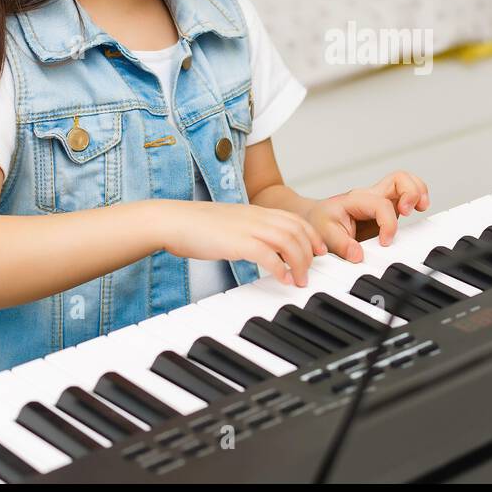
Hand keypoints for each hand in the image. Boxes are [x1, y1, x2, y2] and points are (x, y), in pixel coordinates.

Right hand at [167, 201, 325, 286]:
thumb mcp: (230, 224)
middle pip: (297, 230)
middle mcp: (256, 217)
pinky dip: (281, 268)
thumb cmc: (196, 226)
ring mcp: (248, 228)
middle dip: (310, 252)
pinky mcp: (238, 242)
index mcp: (256, 211)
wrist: (173, 221)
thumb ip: (249, 231)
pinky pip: (268, 254)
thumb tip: (261, 248)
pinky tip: (283, 279)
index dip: (311, 235)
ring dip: (300, 263)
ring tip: (300, 280)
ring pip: (288, 241)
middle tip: (311, 271)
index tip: (318, 250)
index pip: (295, 219)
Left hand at [307, 169, 429, 261]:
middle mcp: (371, 196)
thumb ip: (341, 245)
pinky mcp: (387, 208)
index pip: (382, 205)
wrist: (316, 217)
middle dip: (411, 193)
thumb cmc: (320, 221)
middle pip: (399, 179)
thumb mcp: (324, 233)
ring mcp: (381, 200)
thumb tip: (358, 255)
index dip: (388, 224)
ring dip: (417, 192)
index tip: (385, 242)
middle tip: (409, 212)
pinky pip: (406, 193)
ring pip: (406, 182)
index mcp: (357, 200)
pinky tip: (418, 208)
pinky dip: (416, 197)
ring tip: (421, 207)